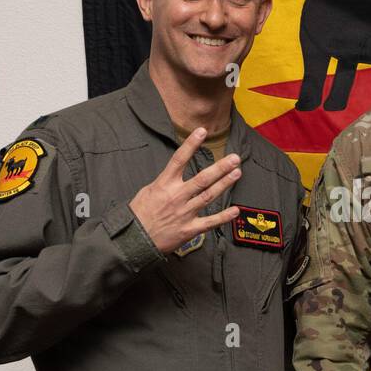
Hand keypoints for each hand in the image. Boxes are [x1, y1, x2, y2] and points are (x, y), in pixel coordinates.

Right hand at [128, 127, 241, 252]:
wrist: (133, 239)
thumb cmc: (139, 214)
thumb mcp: (147, 191)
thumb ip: (164, 182)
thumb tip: (174, 174)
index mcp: (164, 184)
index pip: (179, 159)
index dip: (191, 144)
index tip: (202, 132)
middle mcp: (177, 196)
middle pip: (202, 179)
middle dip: (220, 167)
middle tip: (235, 158)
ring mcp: (184, 213)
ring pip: (209, 196)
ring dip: (224, 184)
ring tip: (237, 173)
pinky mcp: (189, 229)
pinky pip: (210, 222)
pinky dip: (224, 217)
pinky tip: (235, 210)